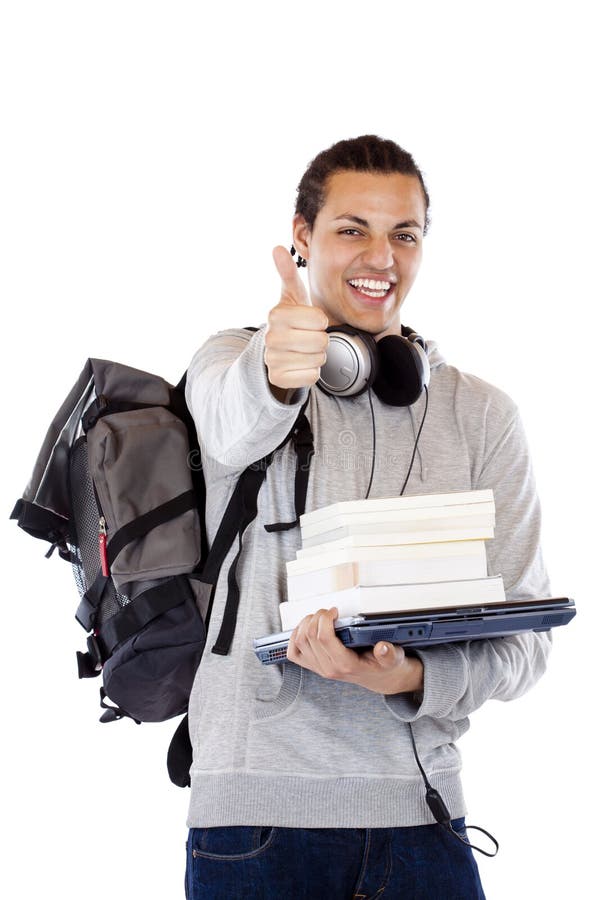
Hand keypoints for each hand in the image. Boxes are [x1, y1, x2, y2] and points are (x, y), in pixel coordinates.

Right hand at [264, 246, 329, 393]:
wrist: (277, 351)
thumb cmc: (290, 321)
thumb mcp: (291, 297)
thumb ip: (287, 273)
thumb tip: (277, 248)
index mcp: (276, 314)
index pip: (320, 320)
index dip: (320, 321)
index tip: (309, 322)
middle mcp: (271, 337)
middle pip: (320, 341)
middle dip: (320, 340)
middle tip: (308, 337)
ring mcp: (272, 359)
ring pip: (317, 360)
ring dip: (316, 356)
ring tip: (304, 350)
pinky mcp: (277, 378)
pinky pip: (310, 376)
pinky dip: (311, 372)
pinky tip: (300, 364)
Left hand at [286, 607, 423, 694]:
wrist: (378, 678)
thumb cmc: (383, 665)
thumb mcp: (394, 658)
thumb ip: (389, 654)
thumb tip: (383, 648)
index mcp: (346, 665)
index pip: (324, 639)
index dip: (325, 619)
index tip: (335, 611)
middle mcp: (329, 669)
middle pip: (309, 637)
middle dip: (316, 617)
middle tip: (328, 611)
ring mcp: (319, 669)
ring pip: (299, 642)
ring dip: (305, 623)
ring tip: (318, 617)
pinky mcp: (313, 667)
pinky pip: (294, 653)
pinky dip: (295, 637)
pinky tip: (306, 628)